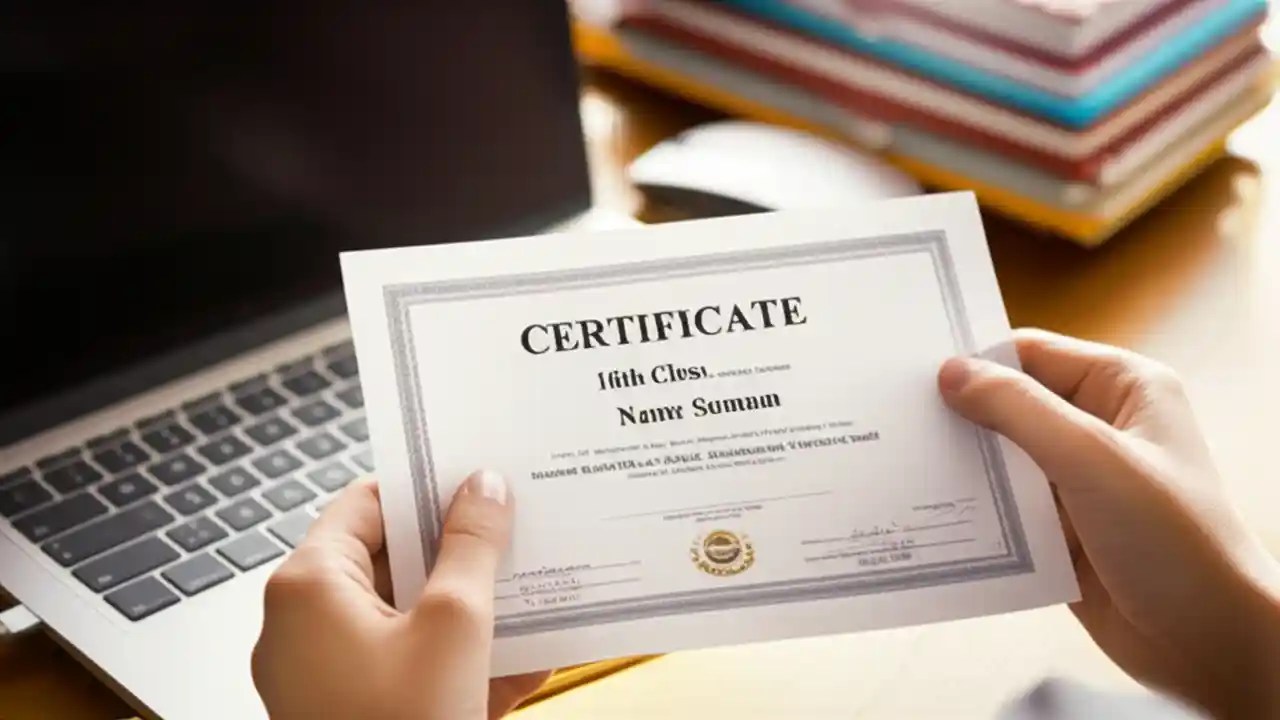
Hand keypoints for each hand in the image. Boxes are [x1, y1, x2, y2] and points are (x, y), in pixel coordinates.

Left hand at [252, 471, 549, 718]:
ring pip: (403, 616)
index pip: (367, 501)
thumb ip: (472, 546)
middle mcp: (302, 623)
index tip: (478, 478)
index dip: (426, 487)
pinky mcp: (348, 709)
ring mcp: (321, 673)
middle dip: (459, 554)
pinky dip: (453, 660)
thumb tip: (483, 487)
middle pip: (388, 559)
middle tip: (514, 537)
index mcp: (309, 585)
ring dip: (467, 611)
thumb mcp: (456, 626)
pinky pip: (404, 665)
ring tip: (529, 600)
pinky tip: (517, 664)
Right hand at [938, 329, 1279, 719]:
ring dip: (964, 468)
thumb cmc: (1176, 542)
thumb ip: (1016, 409)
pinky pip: (1005, 509)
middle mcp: (1103, 428)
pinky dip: (974, 512)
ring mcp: (1082, 482)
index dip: (977, 361)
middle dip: (961, 417)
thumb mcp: (1090, 458)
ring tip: (902, 466)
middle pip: (1011, 405)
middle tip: (896, 422)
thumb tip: (951, 373)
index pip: (1032, 354)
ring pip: (1003, 460)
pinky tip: (931, 514)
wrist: (1210, 643)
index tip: (915, 374)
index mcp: (1124, 388)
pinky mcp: (1064, 532)